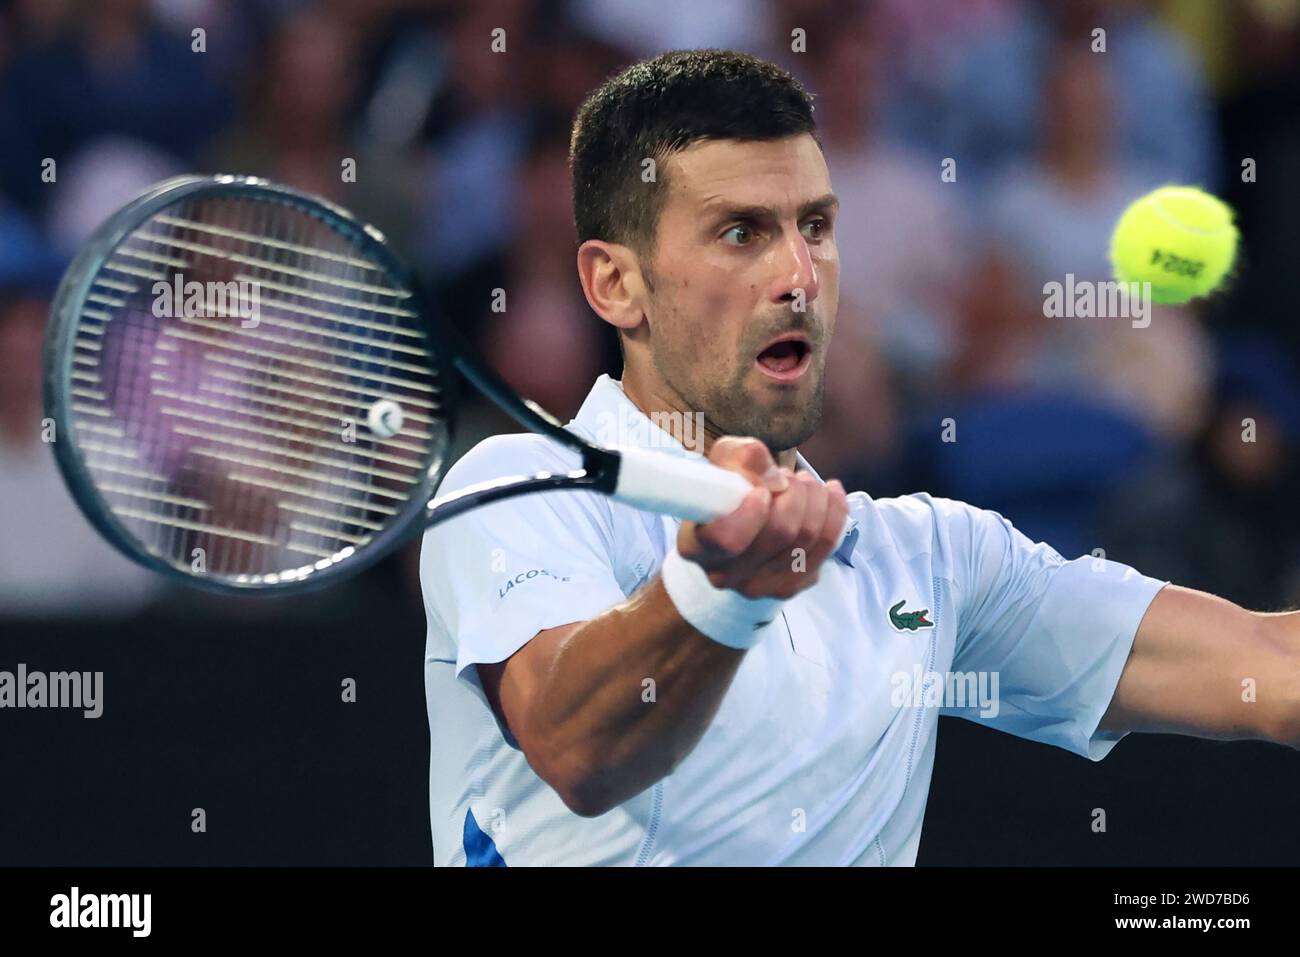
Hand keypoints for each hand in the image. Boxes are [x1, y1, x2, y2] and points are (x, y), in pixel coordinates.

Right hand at [676, 437, 847, 599]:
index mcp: (698, 547)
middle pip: (781, 532)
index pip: (727, 539)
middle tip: (785, 477)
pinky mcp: (794, 585)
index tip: (760, 490)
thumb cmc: (725, 495)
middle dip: (793, 491)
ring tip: (802, 483)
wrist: (736, 531)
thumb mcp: (723, 464)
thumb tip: (775, 479)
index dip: (752, 510)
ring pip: (808, 536)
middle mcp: (727, 575)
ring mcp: (762, 587)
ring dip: (813, 496)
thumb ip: (741, 457)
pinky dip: (834, 511)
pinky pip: (828, 544)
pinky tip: (827, 493)